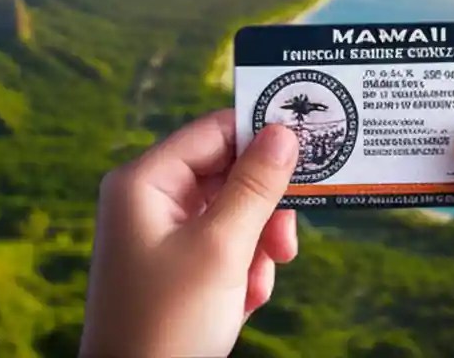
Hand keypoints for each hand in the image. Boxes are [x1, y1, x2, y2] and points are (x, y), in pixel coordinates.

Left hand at [81, 109, 298, 356]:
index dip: (260, 136)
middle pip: (227, 175)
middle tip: (286, 242)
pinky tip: (241, 302)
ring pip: (232, 215)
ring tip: (254, 285)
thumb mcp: (221, 249)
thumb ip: (255, 187)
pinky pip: (223, 248)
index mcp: (144, 182)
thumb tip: (282, 132)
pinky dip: (242, 272)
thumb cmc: (167, 322)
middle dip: (262, 211)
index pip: (213, 132)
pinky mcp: (175, 267)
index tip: (309, 148)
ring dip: (256, 248)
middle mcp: (148, 200)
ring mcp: (160, 235)